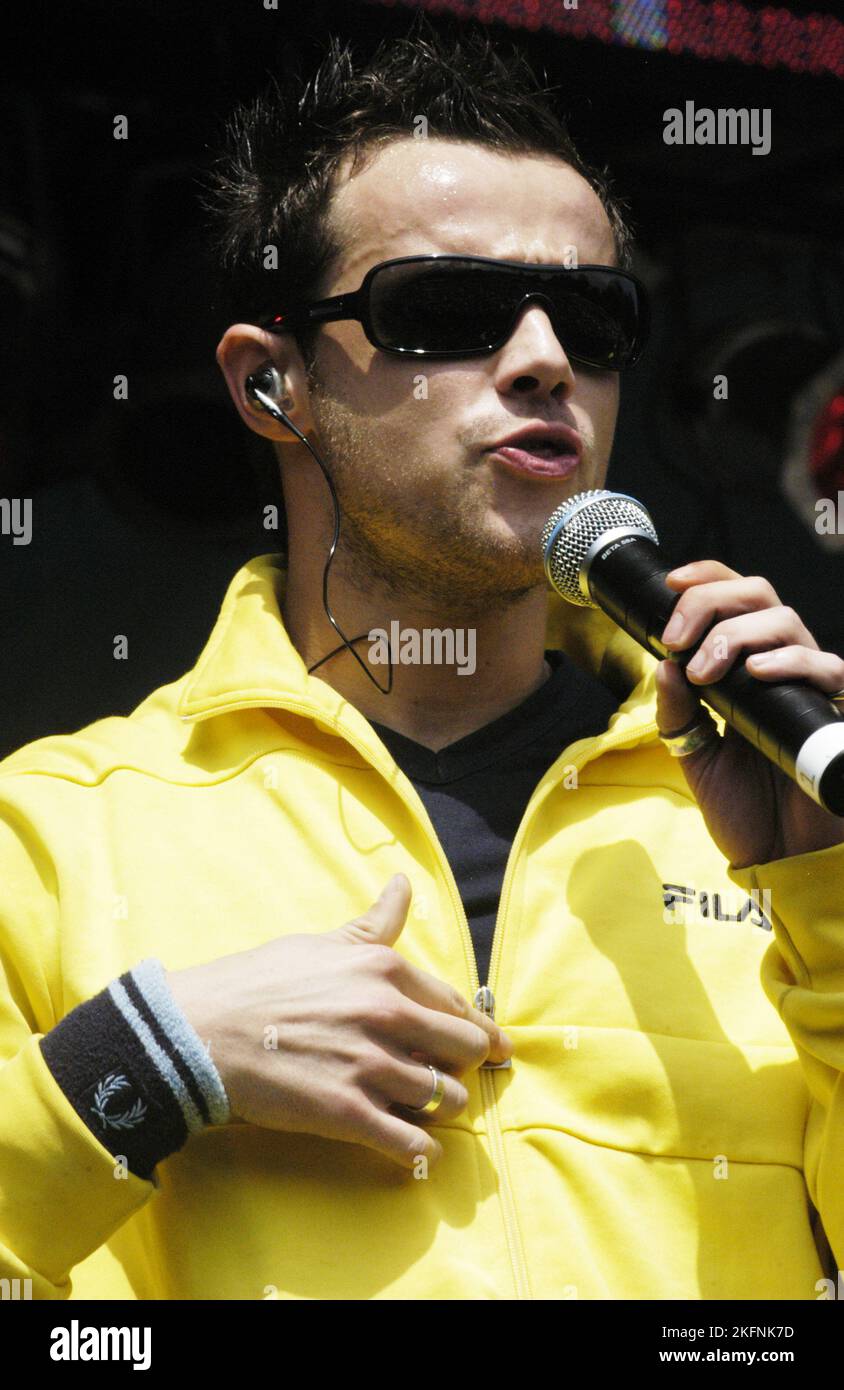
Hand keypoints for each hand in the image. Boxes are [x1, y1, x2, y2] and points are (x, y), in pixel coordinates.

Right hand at [167, 874, 511, 1169]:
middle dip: (467, 1065)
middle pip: (464, 1048)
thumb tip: (404, 884)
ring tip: (428, 1108)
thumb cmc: (258, 982)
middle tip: (458, 1074)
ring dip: (443, 1107)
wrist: (202, 1031)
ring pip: (445, 1097)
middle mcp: (386, 1015)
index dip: (473, 1027)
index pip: (454, 1003)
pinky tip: (420, 1150)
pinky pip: (411, 1142)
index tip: (486, 1041)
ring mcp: (369, 1066)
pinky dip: (423, 1151)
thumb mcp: (322, 943)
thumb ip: (374, 923)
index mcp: (384, 970)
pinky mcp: (348, 1114)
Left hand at [654, 561, 843, 869]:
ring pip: (787, 622)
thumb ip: (676, 713)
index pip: (732, 600)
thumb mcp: (694, 756)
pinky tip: (756, 672)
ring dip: (738, 632)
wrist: (777, 858)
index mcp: (741, 668)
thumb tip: (663, 663)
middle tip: (680, 636)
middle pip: (759, 596)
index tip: (671, 584)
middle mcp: (777, 667)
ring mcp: (806, 687)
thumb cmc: (743, 808)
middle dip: (712, 602)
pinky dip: (789, 661)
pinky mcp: (832, 712)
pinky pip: (826, 669)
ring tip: (707, 668)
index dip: (706, 578)